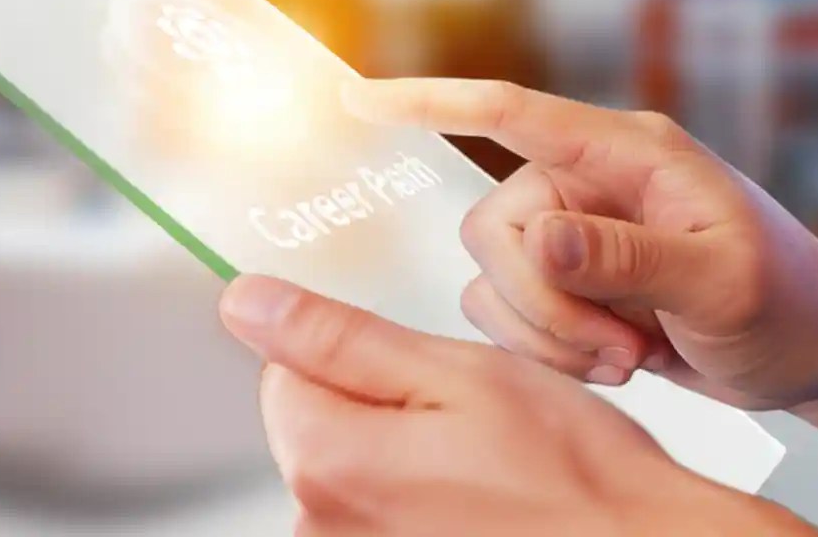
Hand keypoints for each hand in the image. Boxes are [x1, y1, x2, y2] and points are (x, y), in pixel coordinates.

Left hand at [219, 275, 816, 535]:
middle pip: (316, 425)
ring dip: (404, 457)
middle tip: (466, 419)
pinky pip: (381, 515)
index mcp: (326, 460)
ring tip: (482, 466)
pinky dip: (420, 501)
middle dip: (380, 407)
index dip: (355, 353)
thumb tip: (246, 304)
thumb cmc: (572, 474)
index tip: (420, 370)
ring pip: (353, 470)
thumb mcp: (454, 372)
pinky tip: (479, 504)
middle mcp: (319, 528)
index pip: (284, 369)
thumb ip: (336, 339)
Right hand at [342, 78, 817, 409]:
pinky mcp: (567, 284)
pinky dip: (547, 350)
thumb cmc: (785, 304)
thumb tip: (537, 237)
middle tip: (621, 349)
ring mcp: (573, 236)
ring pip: (493, 278)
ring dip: (549, 334)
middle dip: (544, 304)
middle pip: (495, 228)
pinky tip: (614, 360)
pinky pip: (506, 314)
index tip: (358, 99)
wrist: (809, 353)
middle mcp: (587, 184)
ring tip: (628, 356)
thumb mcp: (721, 280)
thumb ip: (627, 254)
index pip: (513, 112)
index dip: (431, 101)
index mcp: (628, 155)